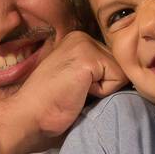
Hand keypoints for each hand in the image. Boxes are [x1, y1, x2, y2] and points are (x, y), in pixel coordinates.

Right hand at [0, 32, 128, 153]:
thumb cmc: (49, 108)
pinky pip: (118, 79)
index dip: (103, 83)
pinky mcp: (88, 58)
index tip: (77, 92)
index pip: (113, 61)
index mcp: (77, 41)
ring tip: (76, 94)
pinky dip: (102, 93)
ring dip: (104, 90)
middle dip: (105, 85)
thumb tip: (127, 76)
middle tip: (76, 94)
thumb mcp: (76, 81)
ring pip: (121, 72)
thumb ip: (96, 73)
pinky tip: (78, 94)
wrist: (28, 117)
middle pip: (120, 65)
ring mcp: (83, 44)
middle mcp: (81, 36)